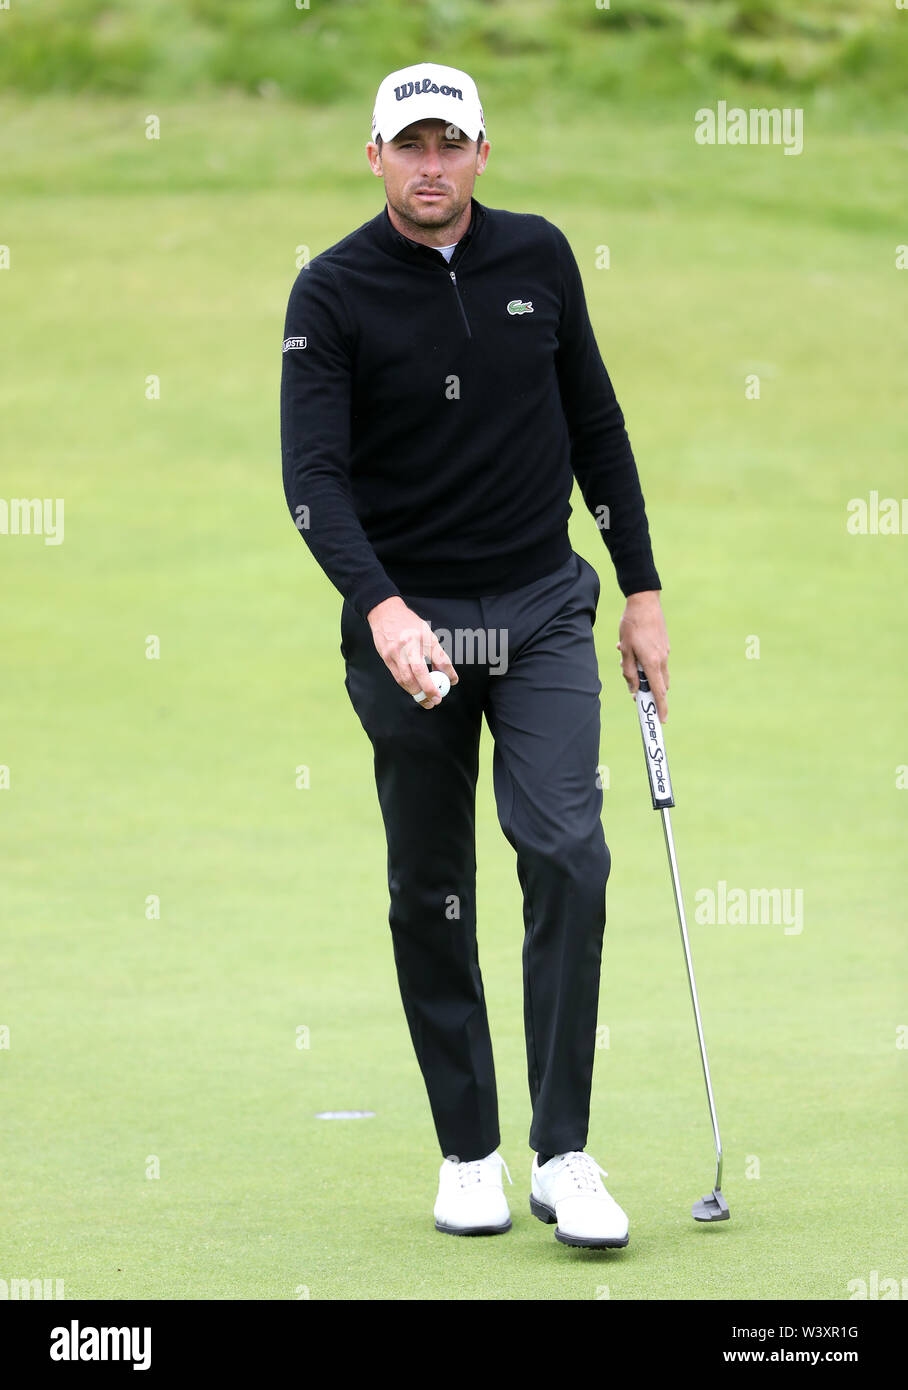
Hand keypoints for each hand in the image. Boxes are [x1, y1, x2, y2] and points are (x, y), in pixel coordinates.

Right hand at [366, 596, 458, 709]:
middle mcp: (409, 644)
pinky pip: (398, 676)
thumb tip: (447, 674)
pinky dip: (407, 686)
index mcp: (423, 636)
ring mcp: (395, 652)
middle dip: (428, 689)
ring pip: (406, 678)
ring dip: (416, 693)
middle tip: (436, 700)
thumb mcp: (426, 632)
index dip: (447, 672)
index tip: (452, 682)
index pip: (439, 657)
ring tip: (427, 702)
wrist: (385, 613)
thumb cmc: (409, 624)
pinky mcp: (386, 657)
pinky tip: (414, 691)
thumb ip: (436, 653)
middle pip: (419, 672)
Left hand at [616, 590, 669, 720]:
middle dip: (649, 691)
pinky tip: (632, 649)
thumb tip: (633, 689)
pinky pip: (657, 661)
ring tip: (626, 661)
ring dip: (645, 675)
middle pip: (659, 685)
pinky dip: (647, 663)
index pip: (658, 691)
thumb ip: (628, 671)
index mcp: (651, 662)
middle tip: (635, 692)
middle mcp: (662, 660)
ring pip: (657, 673)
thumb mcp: (625, 649)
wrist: (645, 601)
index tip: (662, 720)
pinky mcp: (664, 646)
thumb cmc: (631, 625)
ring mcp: (665, 653)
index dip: (661, 707)